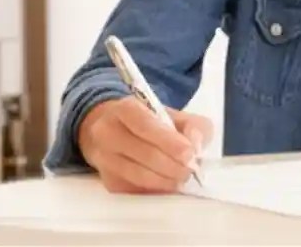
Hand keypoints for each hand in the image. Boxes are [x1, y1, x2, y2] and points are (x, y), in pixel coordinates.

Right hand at [78, 98, 212, 193]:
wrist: (114, 131)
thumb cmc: (149, 123)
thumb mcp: (174, 115)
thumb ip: (193, 126)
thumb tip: (195, 147)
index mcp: (125, 109)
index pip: (146, 126)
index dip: (169, 142)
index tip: (189, 154)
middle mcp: (108, 132)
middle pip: (144, 154)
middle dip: (173, 166)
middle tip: (190, 170)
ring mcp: (104, 159)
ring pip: (139, 176)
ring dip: (166, 181)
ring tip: (181, 179)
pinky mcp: (109, 182)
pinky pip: (136, 191)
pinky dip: (156, 191)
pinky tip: (166, 185)